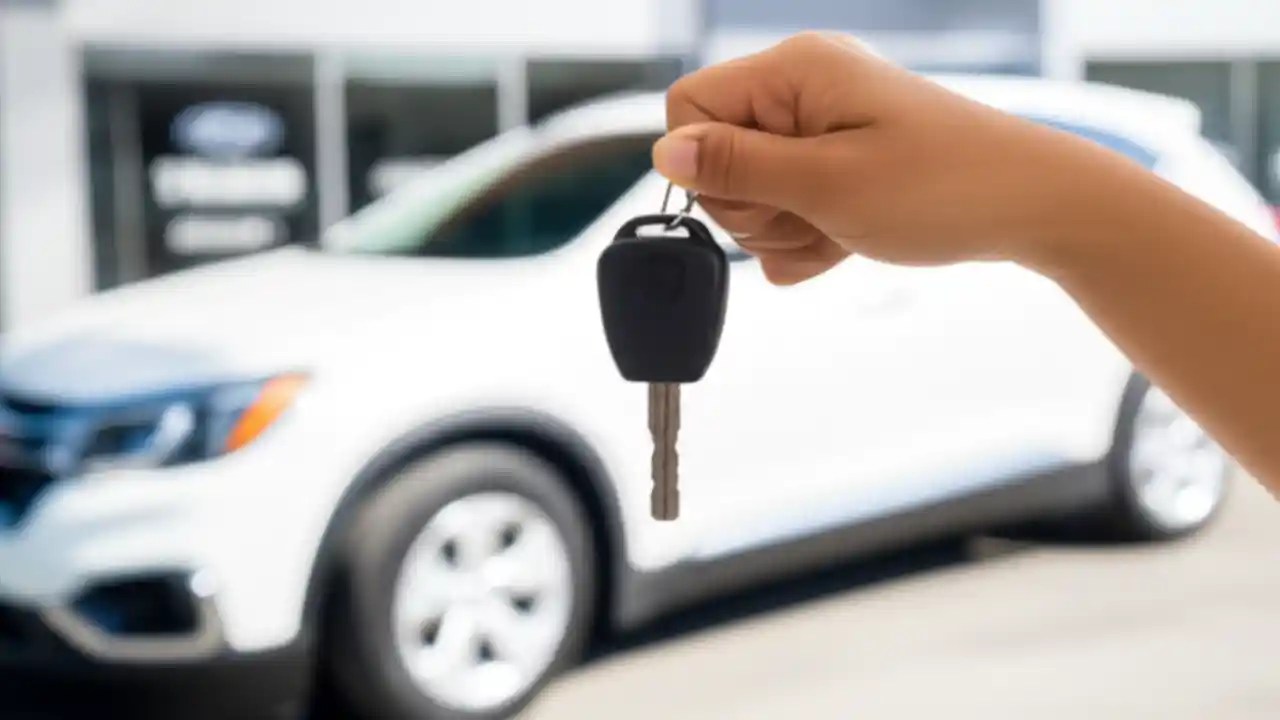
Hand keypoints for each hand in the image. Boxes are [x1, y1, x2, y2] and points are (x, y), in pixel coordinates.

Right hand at [653, 32, 1141, 283]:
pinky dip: (809, 234)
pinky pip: (789, 205)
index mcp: (794, 70)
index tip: (768, 193)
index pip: (688, 108)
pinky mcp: (838, 159)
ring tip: (845, 226)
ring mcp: (821, 123)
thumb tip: (664, 153)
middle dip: (755, 207)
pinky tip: (846, 240)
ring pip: (751, 191)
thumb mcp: (827, 185)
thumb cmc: (943, 188)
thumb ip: (737, 168)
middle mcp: (802, 87)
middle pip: (716, 157)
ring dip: (786, 228)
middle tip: (820, 214)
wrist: (1033, 206)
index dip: (709, 166)